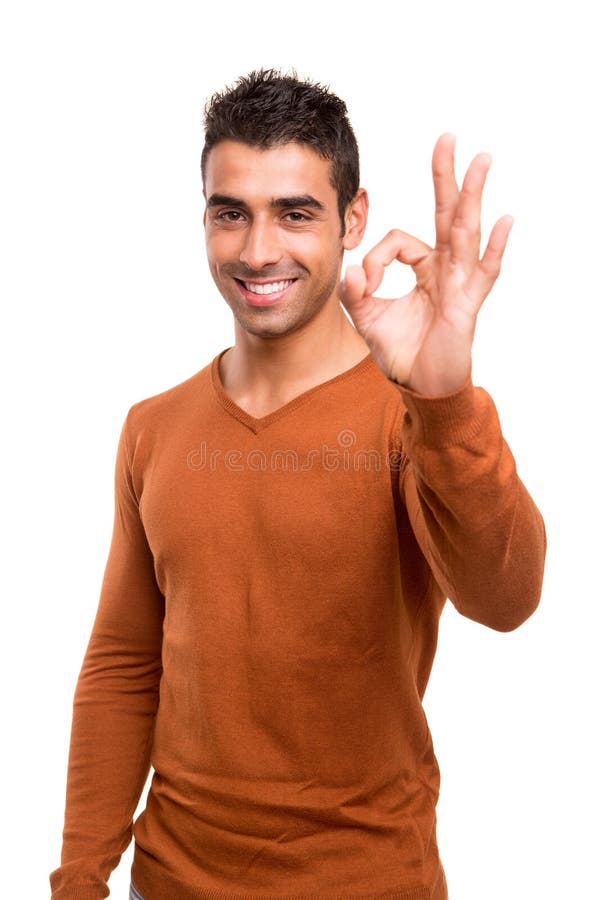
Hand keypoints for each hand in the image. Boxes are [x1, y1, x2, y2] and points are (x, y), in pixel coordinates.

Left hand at [339, 134, 512, 394]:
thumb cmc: (402, 352)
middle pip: (445, 213)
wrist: (420, 387)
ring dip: (472, 195)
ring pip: (466, 231)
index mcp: (424, 267)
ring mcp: (460, 284)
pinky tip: (505, 221)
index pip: (398, 241)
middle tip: (447, 137)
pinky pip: (484, 273)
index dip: (375, 259)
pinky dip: (496, 248)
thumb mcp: (368, 318)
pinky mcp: (468, 305)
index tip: (362, 286)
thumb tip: (347, 269)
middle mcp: (445, 269)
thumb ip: (354, 293)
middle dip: (445, 176)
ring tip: (481, 160)